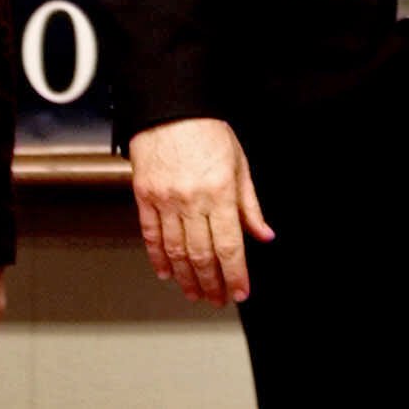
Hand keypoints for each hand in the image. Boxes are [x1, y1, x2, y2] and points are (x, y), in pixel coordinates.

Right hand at [129, 117, 273, 304]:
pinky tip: (166, 272)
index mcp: (220, 192)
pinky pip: (151, 236)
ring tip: (195, 293)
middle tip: (217, 299)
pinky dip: (159, 258)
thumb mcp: (239, 164)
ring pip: (176, 251)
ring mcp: (165, 201)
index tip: (240, 292)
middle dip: (211, 283)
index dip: (235, 274)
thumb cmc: (206, 131)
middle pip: (202, 255)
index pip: (230, 246)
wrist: (170, 108)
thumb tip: (263, 234)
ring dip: (186, 277)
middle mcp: (191, 200)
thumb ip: (249, 204)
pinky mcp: (145, 197)